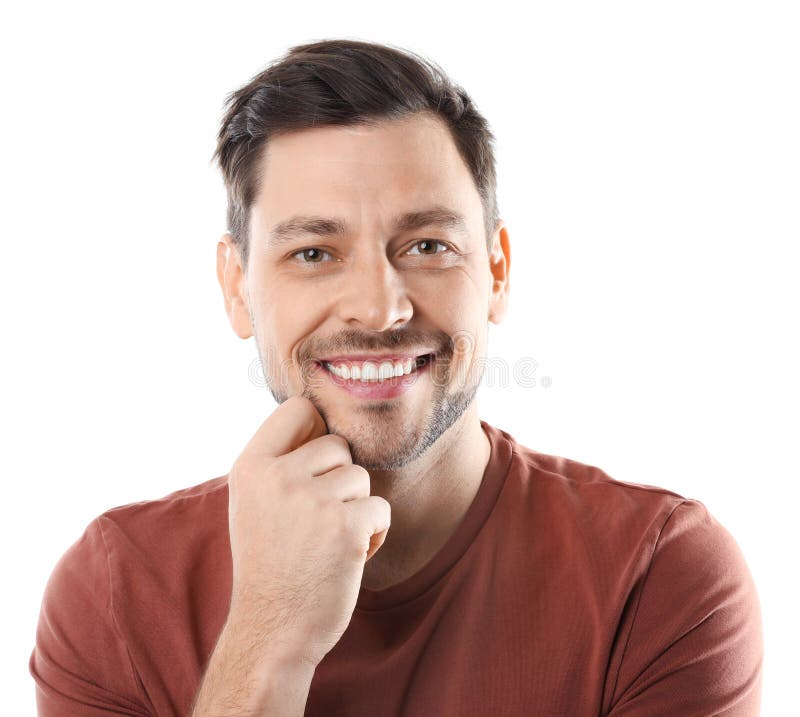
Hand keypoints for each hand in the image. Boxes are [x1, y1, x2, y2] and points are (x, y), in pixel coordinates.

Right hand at [225, 395, 390, 667]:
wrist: (272, 633)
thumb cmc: (270, 566)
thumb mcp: (254, 504)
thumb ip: (280, 463)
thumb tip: (324, 421)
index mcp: (251, 467)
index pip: (299, 408)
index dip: (316, 430)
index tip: (314, 464)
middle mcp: (278, 477)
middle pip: (338, 445)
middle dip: (339, 480)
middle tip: (318, 522)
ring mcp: (312, 501)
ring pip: (362, 478)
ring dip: (357, 508)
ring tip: (329, 542)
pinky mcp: (345, 526)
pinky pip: (380, 508)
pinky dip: (374, 533)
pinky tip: (348, 558)